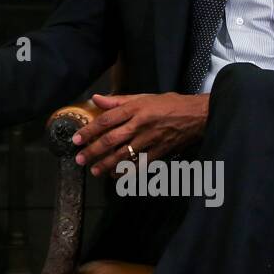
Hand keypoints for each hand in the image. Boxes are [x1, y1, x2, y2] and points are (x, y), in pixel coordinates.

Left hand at [73, 92, 208, 176]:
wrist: (198, 115)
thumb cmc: (169, 103)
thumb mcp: (144, 96)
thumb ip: (119, 100)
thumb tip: (96, 98)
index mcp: (135, 108)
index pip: (106, 120)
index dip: (89, 130)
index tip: (76, 139)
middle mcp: (140, 124)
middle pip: (111, 139)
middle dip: (93, 150)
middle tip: (80, 159)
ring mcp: (150, 140)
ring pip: (124, 155)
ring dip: (106, 164)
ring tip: (94, 170)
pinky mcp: (160, 152)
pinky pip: (141, 165)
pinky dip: (128, 172)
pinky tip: (117, 176)